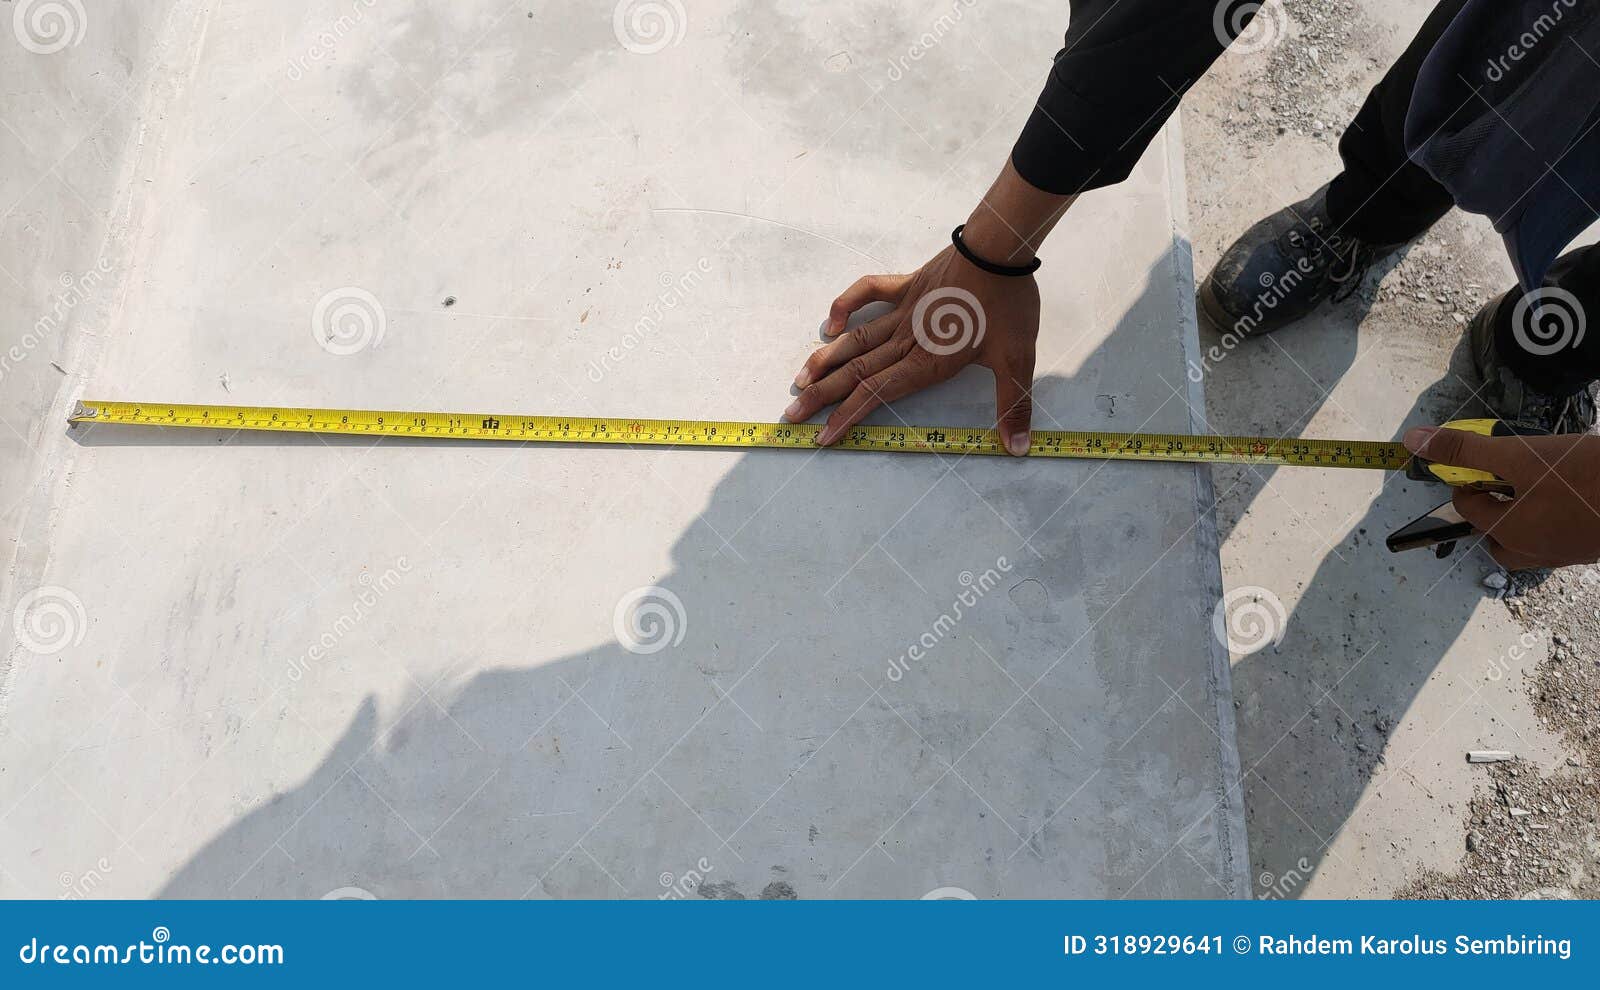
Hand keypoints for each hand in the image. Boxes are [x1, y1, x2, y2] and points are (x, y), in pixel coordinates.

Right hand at [785, 245, 1040, 453]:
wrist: (999, 250)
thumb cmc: (1009, 304)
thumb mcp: (1018, 360)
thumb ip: (1013, 407)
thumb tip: (1018, 451)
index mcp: (927, 362)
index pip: (877, 395)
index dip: (847, 417)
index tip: (822, 437)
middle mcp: (907, 340)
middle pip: (855, 372)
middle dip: (822, 397)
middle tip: (791, 414)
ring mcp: (903, 311)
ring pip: (855, 340)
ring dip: (824, 360)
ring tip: (799, 380)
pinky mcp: (907, 285)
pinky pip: (869, 292)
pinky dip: (846, 305)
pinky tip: (831, 322)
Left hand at [1403, 425, 1599, 568]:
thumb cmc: (1586, 477)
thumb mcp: (1520, 455)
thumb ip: (1466, 450)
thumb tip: (1414, 441)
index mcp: (1509, 531)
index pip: (1467, 507)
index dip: (1465, 480)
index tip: (1477, 460)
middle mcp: (1534, 550)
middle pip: (1495, 537)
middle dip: (1490, 510)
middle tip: (1504, 478)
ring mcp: (1566, 552)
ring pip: (1528, 541)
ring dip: (1521, 517)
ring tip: (1534, 484)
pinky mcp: (1592, 546)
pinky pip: (1559, 538)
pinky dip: (1552, 519)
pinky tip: (1568, 493)